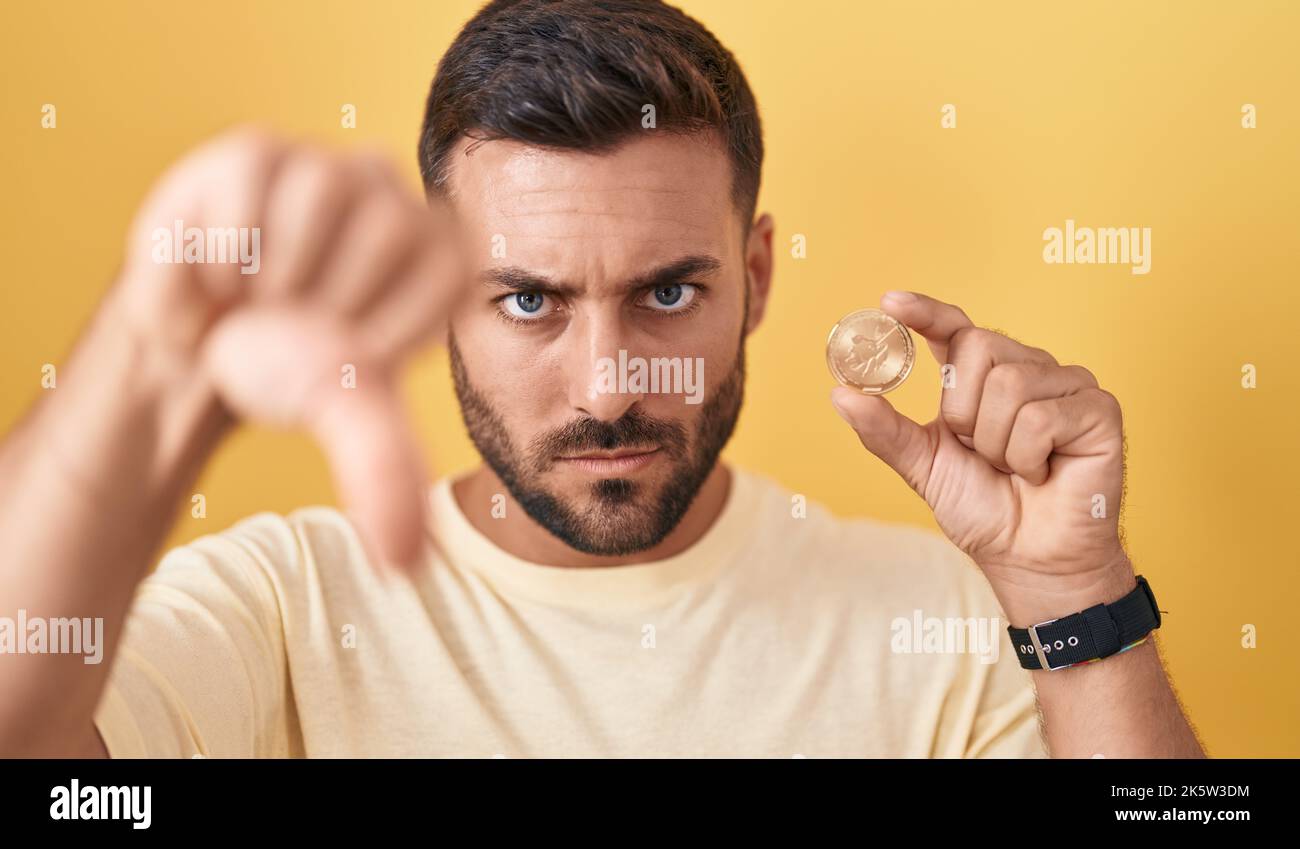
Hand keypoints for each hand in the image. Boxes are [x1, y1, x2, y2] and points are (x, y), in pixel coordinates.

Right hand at [112, 127, 467, 568]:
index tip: (345, 353)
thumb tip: (405, 566)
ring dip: (269, 281)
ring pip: (315, 202)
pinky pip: (245, 198)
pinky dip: (217, 261)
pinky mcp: (255, 150)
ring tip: (256, 299)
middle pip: (383, 227)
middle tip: (293, 323)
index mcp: (441, 249)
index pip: (448, 274)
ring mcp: (325, 162)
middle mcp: (394, 193)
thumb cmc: (289, 369)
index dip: (382, 332)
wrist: (199, 345)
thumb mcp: (343, 417)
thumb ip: (384, 474)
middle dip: (323, 303)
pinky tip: (219, 280)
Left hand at [831, 291, 1134, 622]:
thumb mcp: (923, 466)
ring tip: (1013, 467)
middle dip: (963, 411)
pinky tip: (1042, 473)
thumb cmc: (984, 510)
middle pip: (978, 347)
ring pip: (1009, 384)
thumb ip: (885, 429)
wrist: (1028, 560)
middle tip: (980, 451)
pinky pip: (1041, 416)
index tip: (889, 304)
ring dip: (996, 442)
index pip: (955, 327)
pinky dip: (1027, 456)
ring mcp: (1067, 385)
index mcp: (984, 376)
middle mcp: (1027, 369)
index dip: (924, 311)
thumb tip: (840, 394)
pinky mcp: (1099, 409)